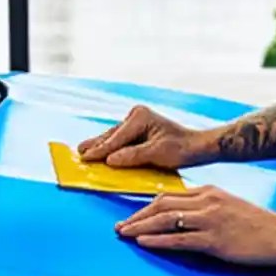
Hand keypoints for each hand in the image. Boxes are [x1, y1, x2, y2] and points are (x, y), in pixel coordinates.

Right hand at [78, 105, 216, 169]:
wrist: (197, 147)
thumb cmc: (181, 149)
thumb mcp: (157, 154)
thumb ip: (132, 156)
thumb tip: (110, 160)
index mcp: (140, 117)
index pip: (116, 138)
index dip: (100, 150)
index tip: (86, 158)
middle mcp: (137, 115)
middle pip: (112, 135)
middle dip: (96, 145)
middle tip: (79, 153)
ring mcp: (138, 121)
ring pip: (114, 136)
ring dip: (101, 145)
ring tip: (84, 152)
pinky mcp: (139, 129)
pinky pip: (120, 139)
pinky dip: (111, 147)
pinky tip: (100, 152)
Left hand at [115, 185, 275, 265]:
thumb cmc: (256, 224)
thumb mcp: (228, 205)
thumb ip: (205, 206)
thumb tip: (181, 213)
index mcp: (208, 192)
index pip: (168, 195)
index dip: (146, 206)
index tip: (131, 215)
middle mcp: (206, 202)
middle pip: (161, 205)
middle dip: (137, 216)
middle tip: (119, 226)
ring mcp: (209, 220)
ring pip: (165, 220)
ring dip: (141, 227)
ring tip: (124, 234)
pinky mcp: (214, 240)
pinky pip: (179, 239)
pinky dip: (158, 240)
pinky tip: (143, 242)